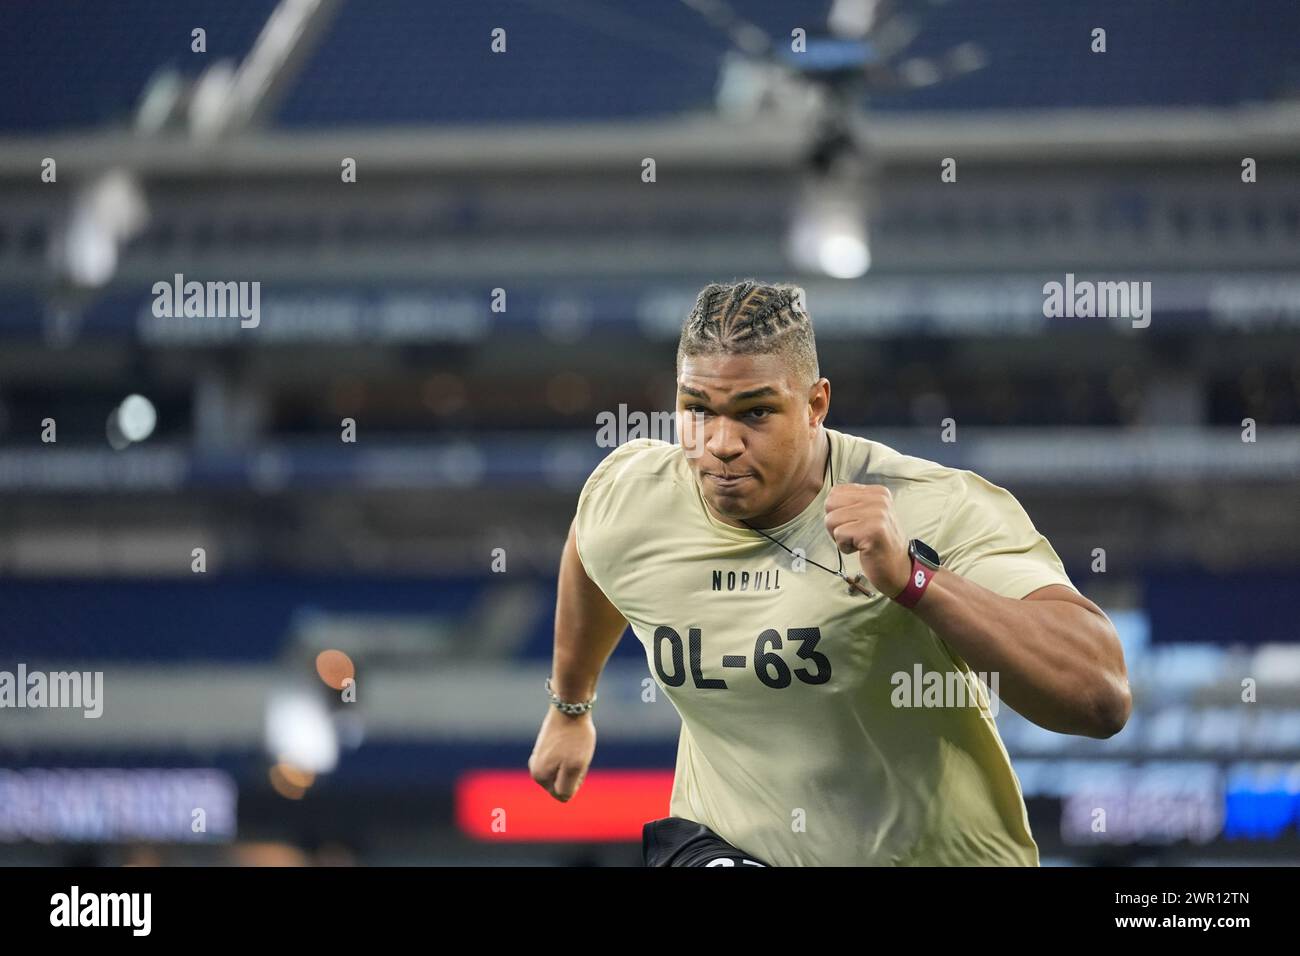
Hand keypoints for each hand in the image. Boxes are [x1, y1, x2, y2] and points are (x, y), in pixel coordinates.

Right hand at [528, 707, 595, 801]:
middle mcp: (535, 769)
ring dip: (574, 762)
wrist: (571, 707)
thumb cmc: (575, 738)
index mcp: (539, 776)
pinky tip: (571, 740)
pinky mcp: (546, 747)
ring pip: (565, 771)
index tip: (576, 761)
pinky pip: (565, 759)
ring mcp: (539, 757)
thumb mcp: (576, 767)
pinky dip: (572, 753)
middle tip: (576, 753)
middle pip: (563, 783)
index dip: (576, 780)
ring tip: (574, 746)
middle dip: (574, 773)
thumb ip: (567, 788)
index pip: (564, 793)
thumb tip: (562, 796)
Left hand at [824, 483, 912, 597]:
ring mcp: (877, 513)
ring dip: (840, 537)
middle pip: (830, 503)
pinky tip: (861, 549)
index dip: (837, 512)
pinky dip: (845, 547)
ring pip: (831, 519)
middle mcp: (879, 498)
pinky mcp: (872, 530)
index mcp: (877, 492)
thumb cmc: (877, 544)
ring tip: (859, 542)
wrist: (898, 569)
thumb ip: (851, 503)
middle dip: (835, 524)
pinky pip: (839, 534)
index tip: (855, 525)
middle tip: (854, 535)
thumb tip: (828, 500)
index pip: (835, 492)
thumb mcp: (868, 515)